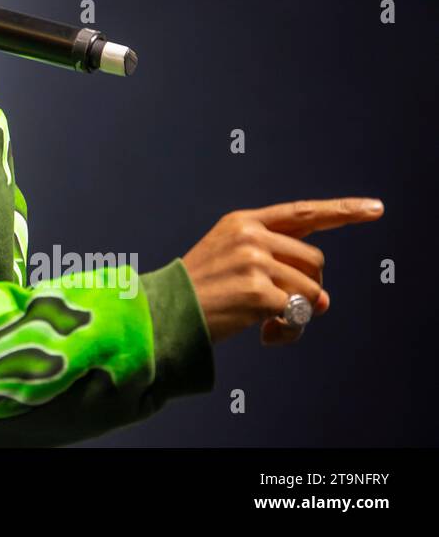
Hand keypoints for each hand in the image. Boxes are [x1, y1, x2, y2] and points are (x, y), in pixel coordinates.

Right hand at [181, 197, 383, 345]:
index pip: (303, 213)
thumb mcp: (234, 262)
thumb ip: (281, 268)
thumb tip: (324, 301)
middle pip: (315, 261)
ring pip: (312, 290)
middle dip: (307, 287)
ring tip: (267, 321)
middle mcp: (250, 236)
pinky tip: (265, 333)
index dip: (343, 211)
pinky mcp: (258, 292)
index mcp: (243, 221)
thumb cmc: (203, 291)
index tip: (375, 209)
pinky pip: (298, 314)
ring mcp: (254, 262)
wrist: (165, 313)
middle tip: (280, 305)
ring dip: (298, 312)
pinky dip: (288, 329)